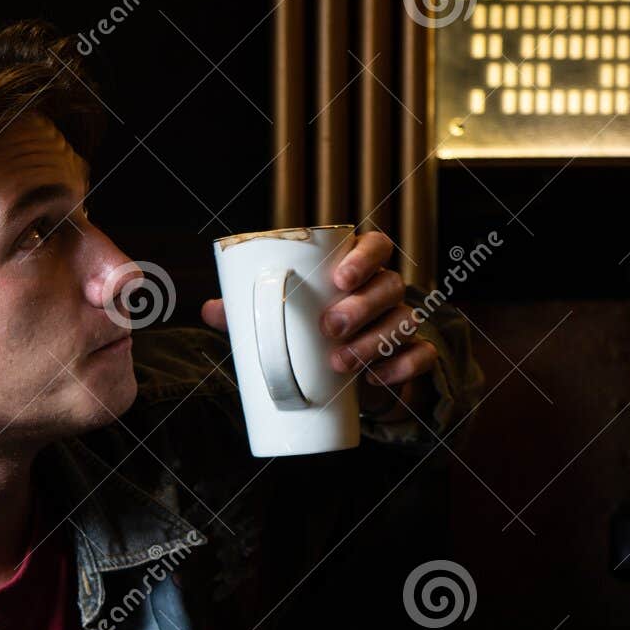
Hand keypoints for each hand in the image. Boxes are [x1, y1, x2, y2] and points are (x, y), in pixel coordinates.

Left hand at [199, 230, 435, 416]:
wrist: (346, 383)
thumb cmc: (309, 338)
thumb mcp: (279, 322)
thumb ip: (247, 313)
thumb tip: (209, 309)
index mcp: (358, 271)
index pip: (374, 246)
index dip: (363, 256)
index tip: (339, 278)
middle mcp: (385, 292)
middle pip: (389, 285)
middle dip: (361, 305)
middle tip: (329, 327)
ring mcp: (402, 323)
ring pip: (405, 320)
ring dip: (374, 341)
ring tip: (339, 363)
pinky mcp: (412, 357)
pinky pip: (421, 356)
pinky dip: (402, 368)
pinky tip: (376, 379)